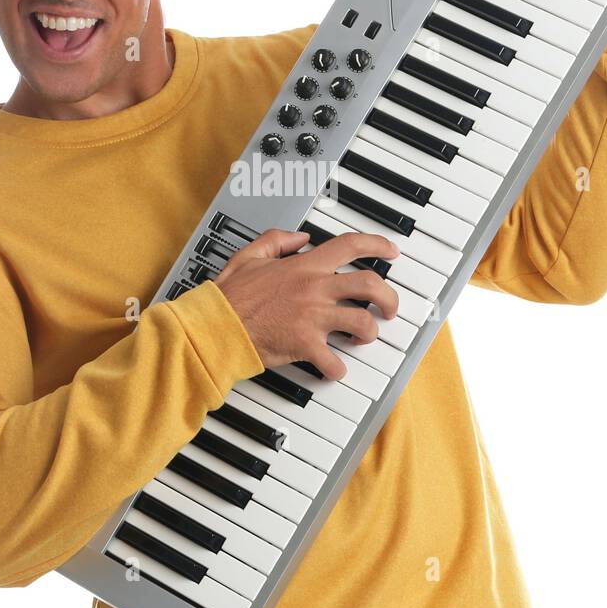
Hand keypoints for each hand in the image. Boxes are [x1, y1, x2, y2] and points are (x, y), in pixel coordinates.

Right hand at [214, 228, 400, 379]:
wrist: (216, 326)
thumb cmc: (230, 297)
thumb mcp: (249, 256)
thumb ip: (276, 240)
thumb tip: (299, 237)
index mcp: (304, 267)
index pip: (350, 245)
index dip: (377, 244)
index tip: (390, 250)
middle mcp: (314, 289)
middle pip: (370, 285)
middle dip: (388, 297)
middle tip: (389, 307)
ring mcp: (313, 318)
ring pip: (362, 322)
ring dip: (370, 333)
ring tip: (363, 337)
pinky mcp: (305, 345)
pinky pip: (335, 362)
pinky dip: (338, 369)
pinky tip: (335, 369)